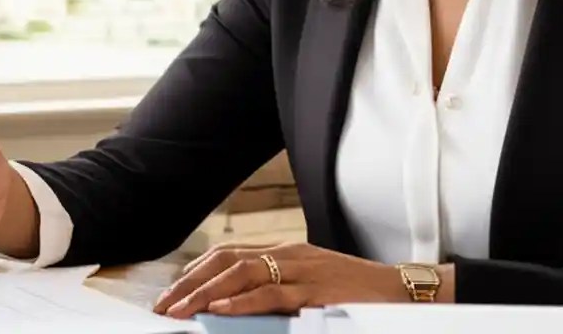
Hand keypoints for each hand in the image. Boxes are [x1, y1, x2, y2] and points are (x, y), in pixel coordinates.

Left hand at [153, 243, 413, 318]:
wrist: (400, 290)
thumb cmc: (355, 292)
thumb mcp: (309, 287)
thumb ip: (275, 292)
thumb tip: (234, 306)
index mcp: (284, 253)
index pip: (228, 255)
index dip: (195, 272)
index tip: (171, 292)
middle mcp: (288, 255)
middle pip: (225, 261)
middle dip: (189, 284)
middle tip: (163, 306)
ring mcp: (301, 270)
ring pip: (241, 274)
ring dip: (204, 292)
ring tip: (179, 309)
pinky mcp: (315, 290)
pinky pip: (271, 294)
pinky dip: (242, 300)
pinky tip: (219, 308)